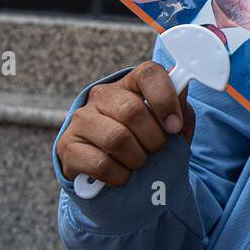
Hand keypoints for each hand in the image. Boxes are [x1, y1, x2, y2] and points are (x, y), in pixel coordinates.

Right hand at [57, 62, 196, 187]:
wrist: (111, 166)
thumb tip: (182, 91)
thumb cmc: (146, 139)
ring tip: (139, 163)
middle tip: (157, 150)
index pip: (149, 74)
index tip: (174, 126)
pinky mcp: (68, 146)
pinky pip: (100, 164)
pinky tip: (122, 175)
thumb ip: (180, 108)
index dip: (166, 100)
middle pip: (132, 111)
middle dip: (154, 139)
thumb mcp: (169, 123)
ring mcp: (81, 120)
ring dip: (137, 158)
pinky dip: (119, 175)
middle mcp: (102, 96)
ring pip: (116, 138)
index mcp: (131, 83)